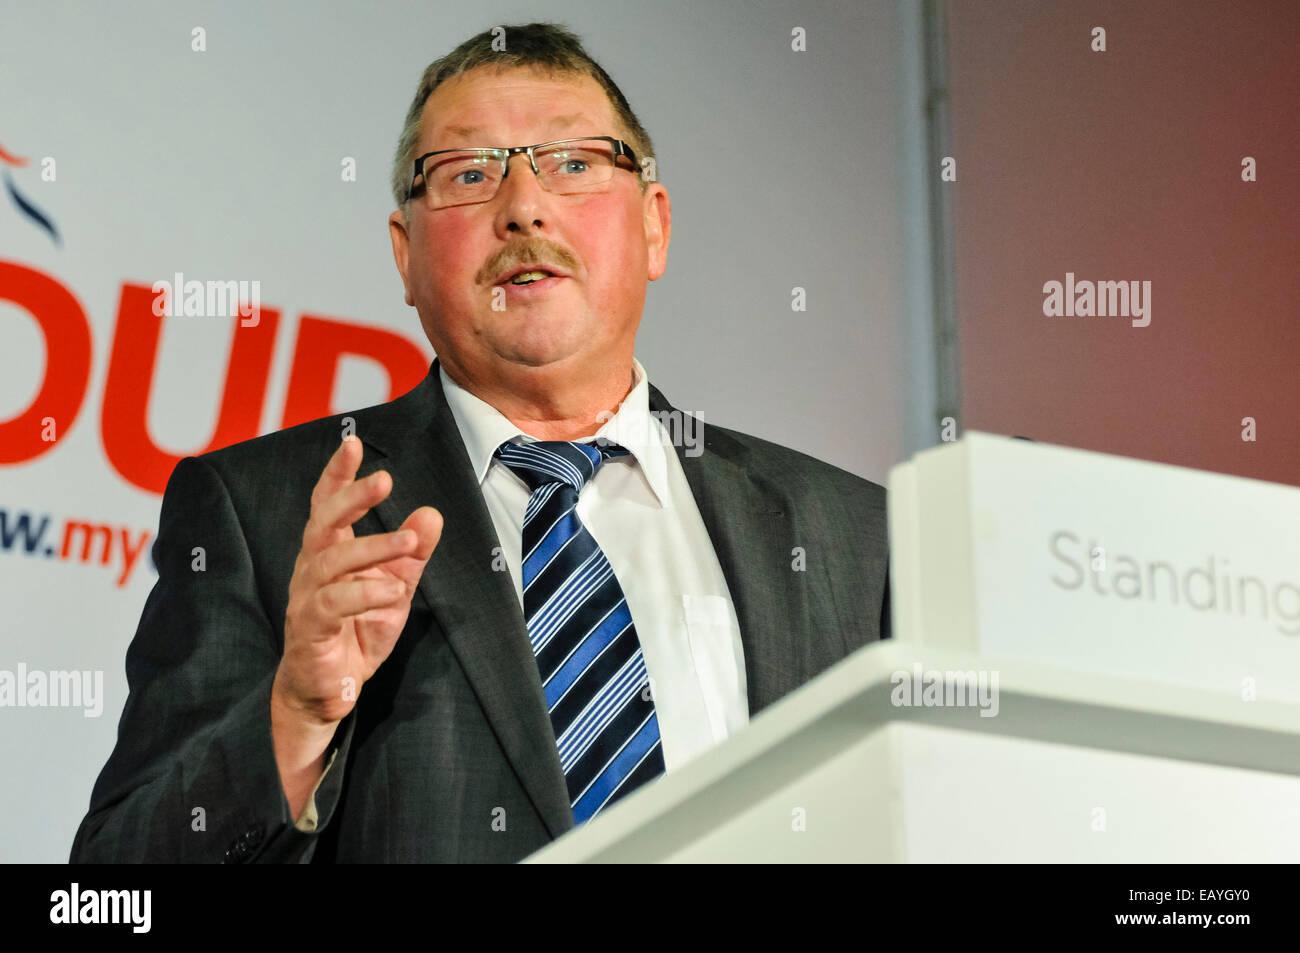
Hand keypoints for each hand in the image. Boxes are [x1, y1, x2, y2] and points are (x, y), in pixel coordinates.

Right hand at [275, 436, 441, 726]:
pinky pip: (334, 603)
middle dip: (352, 497)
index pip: (326, 504)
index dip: (337, 474)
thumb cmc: (357, 633)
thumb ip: (412, 554)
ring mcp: (306, 598)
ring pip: (332, 561)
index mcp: (328, 552)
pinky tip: (394, 592)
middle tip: (384, 479)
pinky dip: (365, 593)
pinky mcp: (309, 629)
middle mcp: (311, 568)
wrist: (328, 692)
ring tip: (409, 543)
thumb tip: (431, 513)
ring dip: (373, 548)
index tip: (352, 442)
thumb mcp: (395, 588)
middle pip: (323, 521)